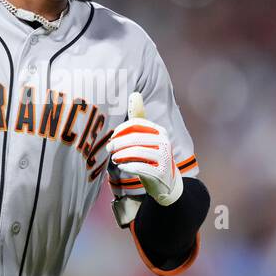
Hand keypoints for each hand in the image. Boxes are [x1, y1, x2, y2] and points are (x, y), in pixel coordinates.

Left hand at [106, 91, 183, 205]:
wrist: (166, 182)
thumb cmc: (151, 156)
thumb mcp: (147, 136)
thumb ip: (139, 117)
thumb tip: (135, 93)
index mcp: (159, 130)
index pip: (136, 124)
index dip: (120, 130)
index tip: (112, 137)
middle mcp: (164, 142)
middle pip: (134, 138)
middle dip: (118, 144)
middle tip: (109, 149)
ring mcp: (164, 157)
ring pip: (136, 152)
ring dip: (121, 155)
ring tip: (115, 158)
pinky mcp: (160, 172)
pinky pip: (140, 167)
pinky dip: (127, 166)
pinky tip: (122, 166)